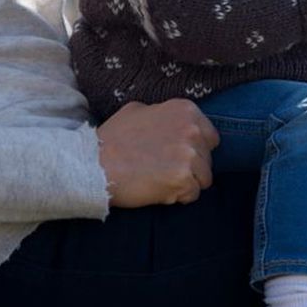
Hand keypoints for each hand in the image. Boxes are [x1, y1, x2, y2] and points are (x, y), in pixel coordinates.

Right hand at [96, 99, 219, 207]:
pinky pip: (193, 195)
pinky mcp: (183, 179)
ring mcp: (189, 155)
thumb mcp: (136, 110)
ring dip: (187, 183)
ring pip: (204, 178)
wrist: (95, 164)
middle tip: (165, 170)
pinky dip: (178, 197)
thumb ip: (161, 113)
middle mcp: (192, 129)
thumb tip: (170, 121)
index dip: (195, 149)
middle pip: (208, 159)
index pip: (210, 137)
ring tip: (161, 180)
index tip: (177, 156)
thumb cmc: (112, 139)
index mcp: (185, 110)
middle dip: (192, 167)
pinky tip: (158, 190)